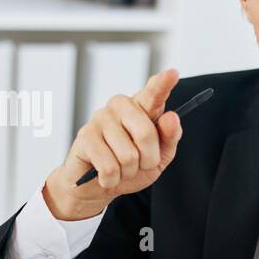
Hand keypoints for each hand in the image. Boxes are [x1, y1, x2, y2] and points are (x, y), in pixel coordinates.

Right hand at [43, 68, 184, 220]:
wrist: (96, 186)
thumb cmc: (129, 168)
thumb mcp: (158, 157)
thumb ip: (169, 138)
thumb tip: (171, 117)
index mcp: (141, 107)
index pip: (153, 94)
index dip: (163, 84)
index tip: (173, 73)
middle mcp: (120, 106)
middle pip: (146, 134)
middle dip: (147, 159)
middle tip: (139, 165)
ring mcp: (100, 118)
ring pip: (128, 156)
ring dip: (128, 172)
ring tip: (120, 170)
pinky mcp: (85, 136)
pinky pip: (110, 167)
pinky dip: (112, 179)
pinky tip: (106, 176)